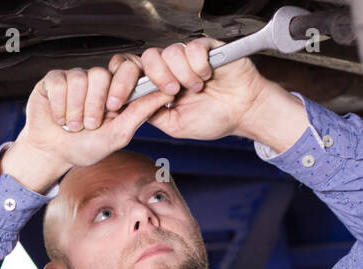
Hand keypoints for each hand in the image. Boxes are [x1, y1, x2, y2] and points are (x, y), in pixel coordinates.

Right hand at [1, 67, 174, 191]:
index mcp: (116, 89)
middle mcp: (97, 80)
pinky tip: (59, 118)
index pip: (127, 68)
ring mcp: (75, 78)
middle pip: (101, 74)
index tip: (115, 108)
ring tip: (73, 125)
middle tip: (90, 125)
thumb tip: (167, 93)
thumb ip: (140, 112)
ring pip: (80, 79)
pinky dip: (60, 106)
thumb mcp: (118, 135)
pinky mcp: (54, 80)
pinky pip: (60, 82)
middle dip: (95, 105)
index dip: (122, 84)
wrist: (53, 154)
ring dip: (76, 109)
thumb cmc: (85, 146)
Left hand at [115, 38, 272, 141]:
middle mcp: (171, 69)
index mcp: (159, 85)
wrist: (244, 112)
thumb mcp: (173, 125)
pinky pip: (193, 48)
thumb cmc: (214, 118)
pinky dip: (198, 65)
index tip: (118, 101)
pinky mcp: (207, 48)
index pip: (132, 70)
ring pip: (170, 53)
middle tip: (172, 93)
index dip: (122, 81)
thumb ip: (150, 114)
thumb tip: (127, 107)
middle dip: (156, 77)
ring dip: (183, 74)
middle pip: (148, 58)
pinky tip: (206, 76)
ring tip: (196, 88)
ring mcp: (188, 58)